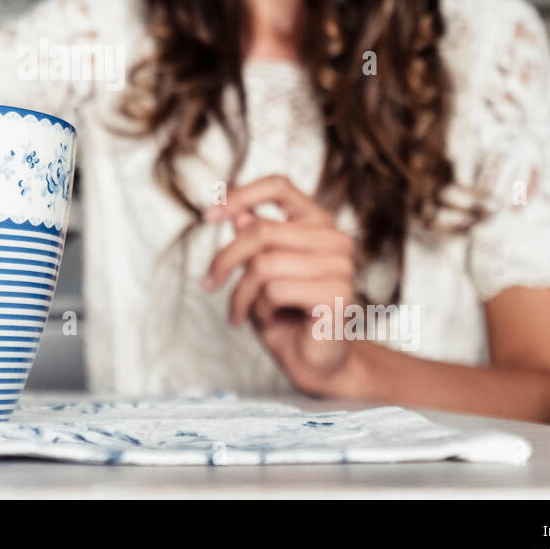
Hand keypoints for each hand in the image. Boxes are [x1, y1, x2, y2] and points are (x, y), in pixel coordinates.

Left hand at [202, 174, 359, 395]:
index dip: (240, 195)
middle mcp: (334, 238)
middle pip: (260, 230)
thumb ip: (254, 240)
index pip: (279, 186)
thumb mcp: (258, 271)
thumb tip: (239, 215)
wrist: (312, 363)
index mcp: (317, 222)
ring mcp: (341, 265)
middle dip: (225, 260)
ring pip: (263, 264)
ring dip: (242, 293)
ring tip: (243, 311)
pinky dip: (259, 308)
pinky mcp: (338, 293)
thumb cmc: (285, 315)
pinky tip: (272, 320)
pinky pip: (275, 290)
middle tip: (208, 284)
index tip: (208, 215)